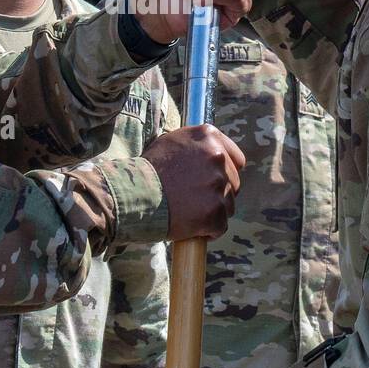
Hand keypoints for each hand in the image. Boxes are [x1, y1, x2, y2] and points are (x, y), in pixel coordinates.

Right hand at [144, 125, 244, 240]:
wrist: (132, 195)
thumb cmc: (147, 170)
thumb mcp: (171, 142)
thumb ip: (196, 144)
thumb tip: (212, 149)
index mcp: (209, 137)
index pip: (236, 159)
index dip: (225, 173)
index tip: (211, 181)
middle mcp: (217, 157)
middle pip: (233, 183)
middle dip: (218, 193)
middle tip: (193, 199)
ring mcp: (217, 185)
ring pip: (228, 205)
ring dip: (213, 211)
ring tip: (188, 211)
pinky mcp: (214, 212)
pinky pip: (220, 226)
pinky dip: (208, 230)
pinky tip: (190, 226)